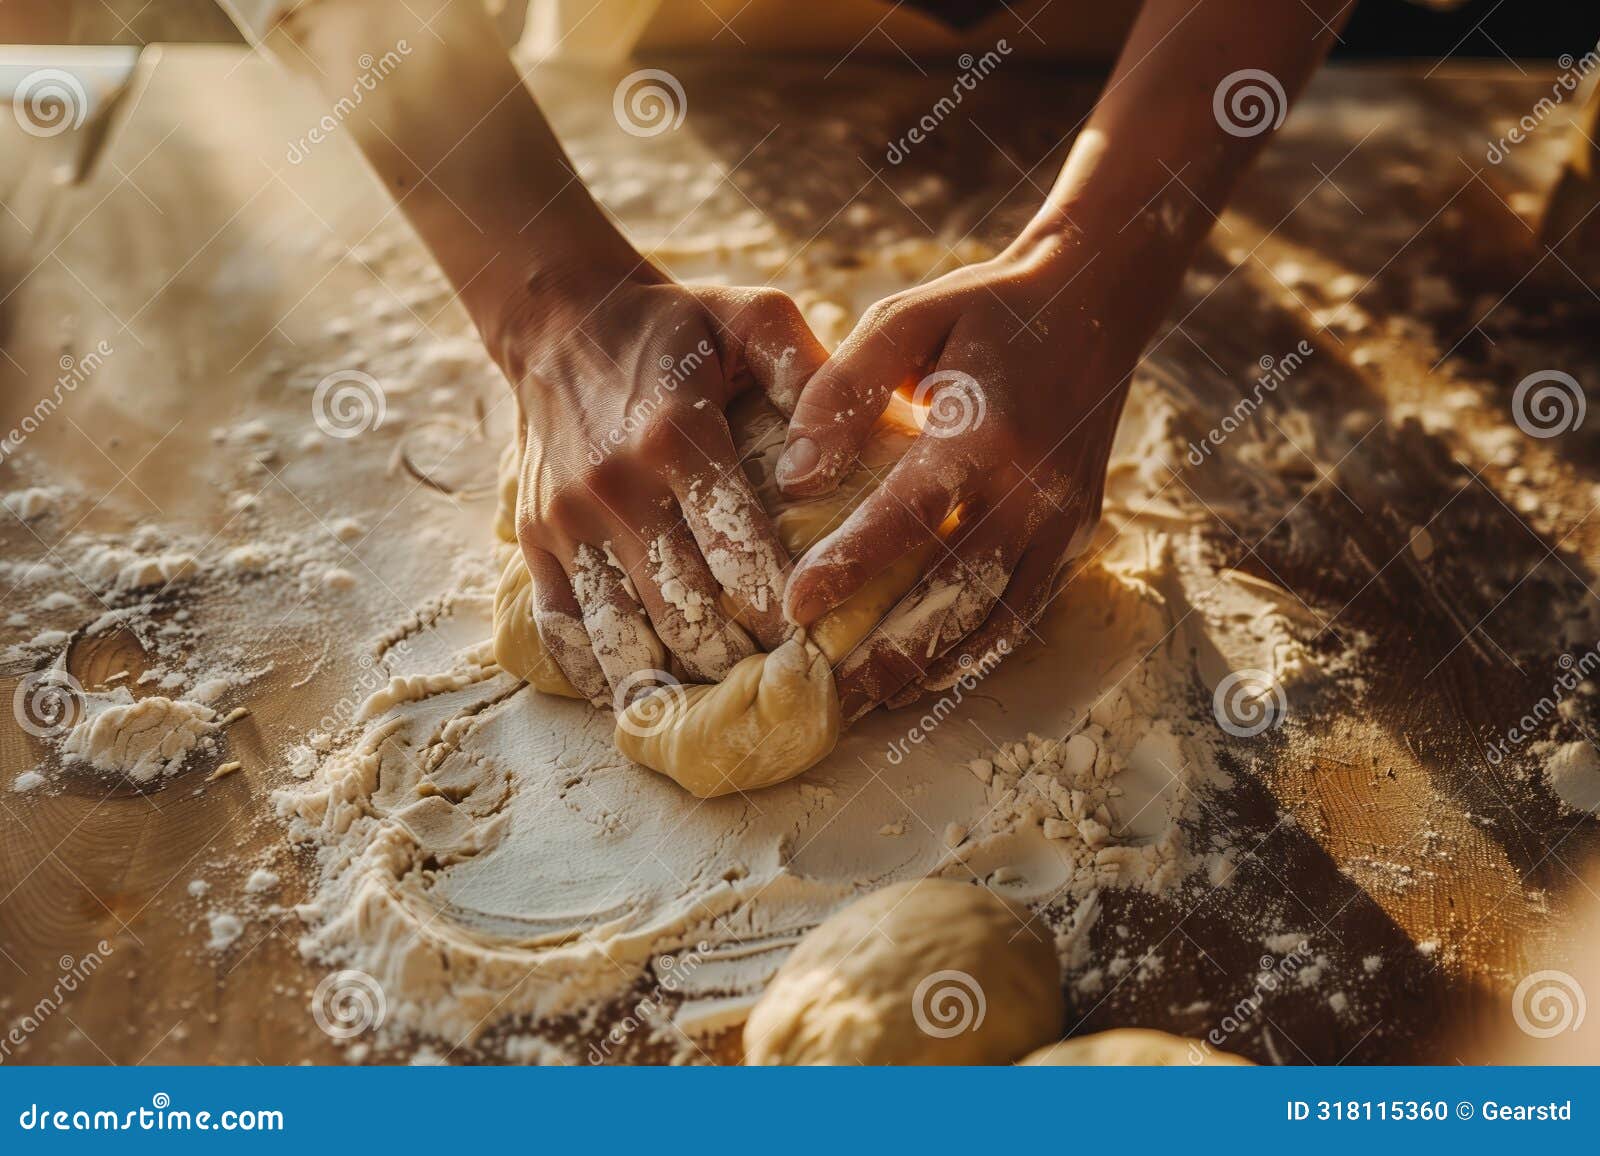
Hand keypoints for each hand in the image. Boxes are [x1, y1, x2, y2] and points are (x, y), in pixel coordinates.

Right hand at [498, 270, 827, 704]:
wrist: (563, 318)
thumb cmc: (678, 322)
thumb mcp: (754, 315)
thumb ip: (808, 370)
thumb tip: (839, 453)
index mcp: (678, 438)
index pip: (739, 553)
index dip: (783, 609)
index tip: (819, 641)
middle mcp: (618, 489)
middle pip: (687, 611)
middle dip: (742, 658)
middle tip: (784, 681)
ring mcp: (571, 522)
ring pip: (624, 635)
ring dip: (676, 680)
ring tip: (720, 702)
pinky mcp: (540, 540)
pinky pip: (566, 628)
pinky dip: (600, 674)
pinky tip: (641, 695)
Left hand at [775, 229, 1167, 720]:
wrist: (1096, 303)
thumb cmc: (983, 310)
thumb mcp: (906, 319)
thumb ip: (844, 390)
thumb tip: (795, 476)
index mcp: (984, 430)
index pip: (906, 515)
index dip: (848, 567)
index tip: (793, 608)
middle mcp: (1033, 487)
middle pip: (955, 590)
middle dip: (888, 649)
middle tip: (824, 692)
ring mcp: (1064, 518)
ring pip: (996, 617)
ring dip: (932, 665)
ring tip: (868, 700)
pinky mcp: (1078, 534)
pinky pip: (1027, 610)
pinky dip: (980, 650)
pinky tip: (931, 675)